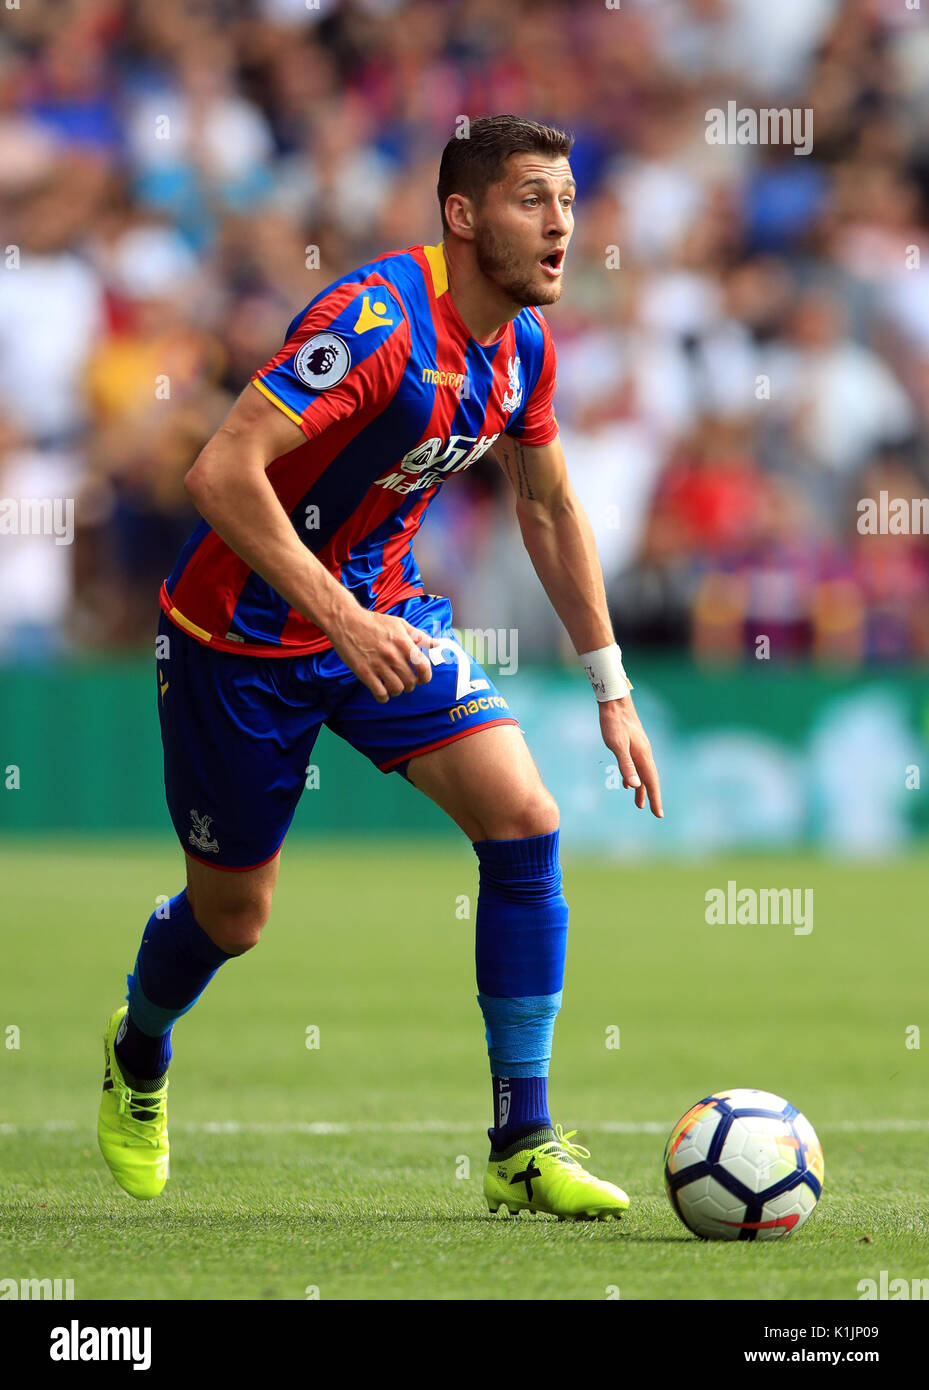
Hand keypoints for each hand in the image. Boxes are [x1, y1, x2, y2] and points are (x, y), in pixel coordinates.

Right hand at [331, 607, 438, 702]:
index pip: (423, 667)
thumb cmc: (374, 622)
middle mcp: (393, 655)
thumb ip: (419, 636)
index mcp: (403, 643)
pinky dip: (383, 697)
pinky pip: (380, 693)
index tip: (422, 679)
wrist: (346, 621)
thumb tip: (437, 644)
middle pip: (410, 682)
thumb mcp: (399, 624)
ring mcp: (378, 665)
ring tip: (393, 686)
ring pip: (396, 689)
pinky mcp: (364, 672)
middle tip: (405, 681)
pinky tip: (382, 692)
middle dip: (410, 685)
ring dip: (397, 690)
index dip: (426, 677)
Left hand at [599, 694, 662, 816]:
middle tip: (655, 813)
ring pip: (642, 773)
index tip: (658, 814)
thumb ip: (625, 765)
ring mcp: (639, 748)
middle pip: (650, 779)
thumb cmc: (614, 723)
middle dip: (652, 796)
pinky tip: (626, 783)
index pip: (651, 782)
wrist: (614, 702)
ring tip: (639, 803)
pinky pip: (635, 766)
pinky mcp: (632, 744)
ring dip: (641, 788)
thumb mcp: (617, 746)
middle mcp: (644, 753)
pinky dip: (633, 777)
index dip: (655, 799)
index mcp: (643, 755)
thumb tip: (634, 786)